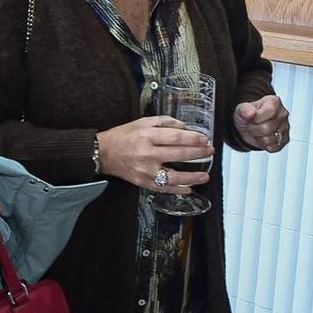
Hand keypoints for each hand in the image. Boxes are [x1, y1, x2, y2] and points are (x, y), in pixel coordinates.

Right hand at [97, 116, 211, 194]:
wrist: (103, 153)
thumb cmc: (122, 136)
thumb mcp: (142, 122)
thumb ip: (164, 122)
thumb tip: (184, 127)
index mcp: (146, 136)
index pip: (175, 137)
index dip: (192, 139)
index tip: (204, 139)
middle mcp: (146, 154)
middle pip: (178, 154)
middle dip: (197, 153)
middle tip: (210, 151)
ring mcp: (145, 171)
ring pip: (173, 176)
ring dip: (192, 177)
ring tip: (205, 176)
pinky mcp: (142, 182)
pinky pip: (163, 188)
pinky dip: (177, 190)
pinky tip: (188, 188)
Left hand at [233, 94, 290, 151]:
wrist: (247, 125)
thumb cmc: (248, 115)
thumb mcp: (242, 109)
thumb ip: (245, 109)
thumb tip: (250, 113)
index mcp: (274, 102)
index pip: (269, 112)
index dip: (256, 118)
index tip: (252, 116)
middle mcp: (282, 114)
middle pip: (266, 128)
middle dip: (254, 129)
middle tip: (253, 125)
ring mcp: (285, 128)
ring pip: (268, 140)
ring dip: (258, 137)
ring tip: (257, 130)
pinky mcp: (284, 140)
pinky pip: (272, 147)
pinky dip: (263, 145)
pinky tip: (262, 137)